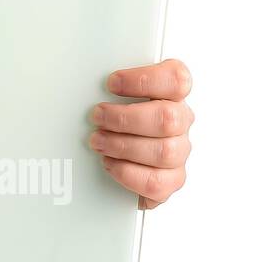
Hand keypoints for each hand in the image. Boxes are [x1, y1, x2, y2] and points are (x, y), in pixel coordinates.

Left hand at [89, 58, 193, 209]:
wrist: (114, 160)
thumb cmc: (114, 119)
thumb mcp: (112, 94)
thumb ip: (106, 85)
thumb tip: (82, 82)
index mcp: (170, 94)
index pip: (176, 79)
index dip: (144, 80)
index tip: (111, 83)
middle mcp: (179, 121)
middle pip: (168, 118)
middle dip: (124, 118)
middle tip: (98, 117)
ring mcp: (178, 152)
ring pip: (163, 152)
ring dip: (123, 146)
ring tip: (98, 141)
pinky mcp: (170, 180)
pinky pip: (156, 182)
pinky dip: (127, 173)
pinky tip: (110, 163)